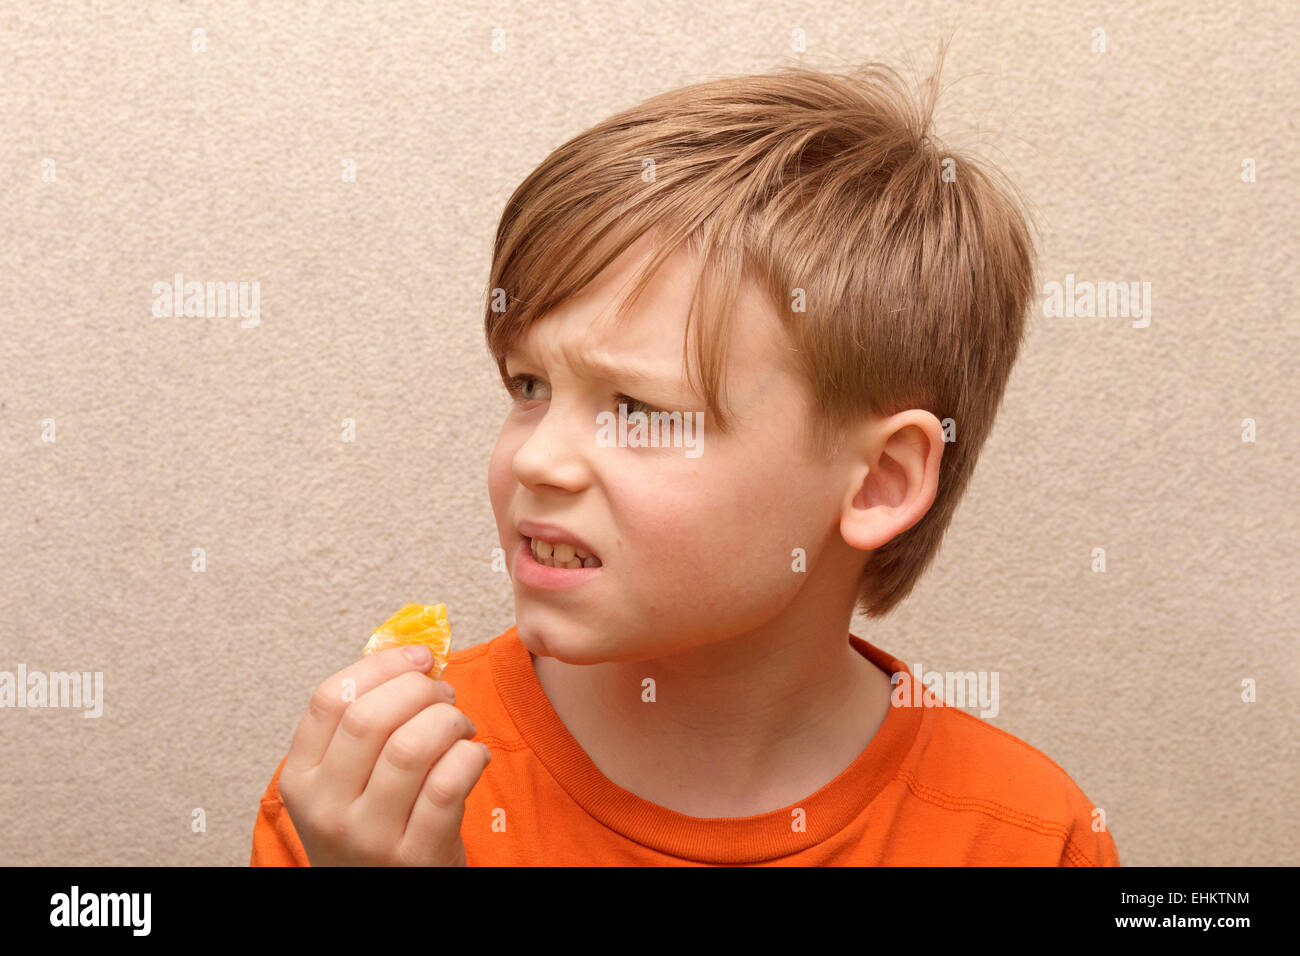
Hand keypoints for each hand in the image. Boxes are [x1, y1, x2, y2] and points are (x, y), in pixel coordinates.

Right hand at [278, 644, 490, 865]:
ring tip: (460, 727)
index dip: (383, 665)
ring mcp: (369, 837)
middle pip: (370, 717)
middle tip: (444, 695)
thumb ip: (365, 723)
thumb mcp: (346, 783)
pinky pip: (447, 784)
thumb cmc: (374, 828)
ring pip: (411, 747)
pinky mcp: (414, 857)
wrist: (382, 898)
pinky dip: (470, 757)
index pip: (330, 698)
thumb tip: (413, 654)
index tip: (419, 658)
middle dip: (421, 691)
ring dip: (449, 722)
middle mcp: (326, 809)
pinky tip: (474, 757)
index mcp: (301, 779)